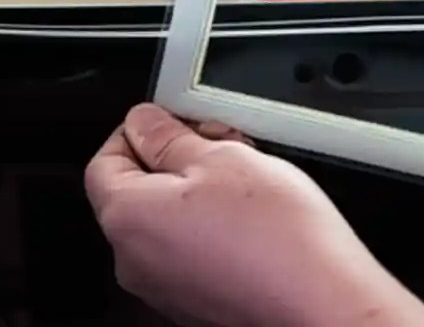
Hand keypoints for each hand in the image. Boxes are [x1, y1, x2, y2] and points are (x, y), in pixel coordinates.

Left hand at [85, 104, 423, 326]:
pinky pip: (190, 252)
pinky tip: (254, 217)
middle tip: (222, 144)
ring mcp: (164, 287)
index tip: (171, 121)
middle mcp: (134, 261)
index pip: (105, 161)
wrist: (318, 300)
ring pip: (168, 222)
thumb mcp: (224, 158)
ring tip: (250, 180)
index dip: (139, 133)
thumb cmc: (276, 238)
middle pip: (138, 193)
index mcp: (127, 218)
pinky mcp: (195, 302)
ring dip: (200, 193)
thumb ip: (171, 137)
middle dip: (177, 160)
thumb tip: (145, 123)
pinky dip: (213, 229)